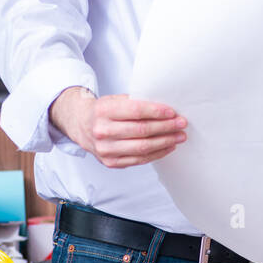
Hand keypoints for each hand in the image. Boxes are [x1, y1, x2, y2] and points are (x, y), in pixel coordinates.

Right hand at [49, 88, 187, 167]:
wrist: (81, 125)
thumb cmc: (103, 111)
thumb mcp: (114, 99)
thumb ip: (135, 103)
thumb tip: (165, 109)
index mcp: (103, 110)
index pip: (136, 111)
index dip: (157, 112)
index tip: (172, 112)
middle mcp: (102, 131)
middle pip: (141, 130)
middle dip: (166, 127)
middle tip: (181, 124)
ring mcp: (105, 149)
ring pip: (142, 147)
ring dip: (165, 142)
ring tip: (179, 137)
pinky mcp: (110, 162)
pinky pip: (139, 160)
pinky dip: (156, 154)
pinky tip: (167, 147)